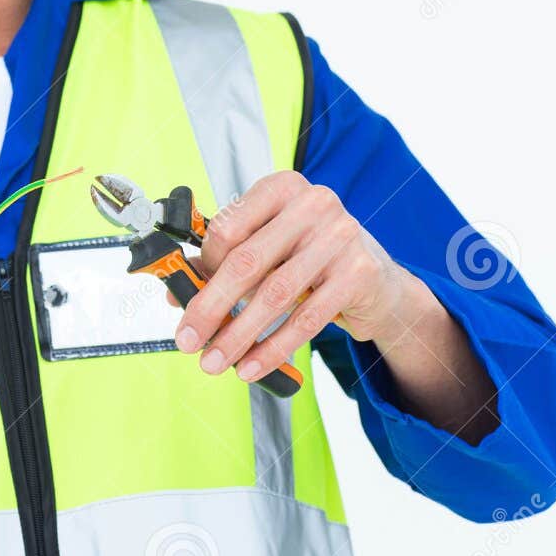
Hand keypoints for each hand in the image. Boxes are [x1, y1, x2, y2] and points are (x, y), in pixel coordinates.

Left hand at [170, 171, 410, 381]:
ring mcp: (340, 236)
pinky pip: (305, 319)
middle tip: (189, 340)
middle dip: (210, 307)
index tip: (187, 299)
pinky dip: (272, 349)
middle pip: (247, 262)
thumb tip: (177, 295)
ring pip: (274, 295)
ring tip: (215, 361)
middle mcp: (313, 204)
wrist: (378, 282)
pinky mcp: (359, 273)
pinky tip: (252, 366)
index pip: (228, 227)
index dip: (203, 267)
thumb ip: (226, 264)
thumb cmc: (314, 260)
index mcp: (282, 188)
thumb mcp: (271, 251)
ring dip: (238, 335)